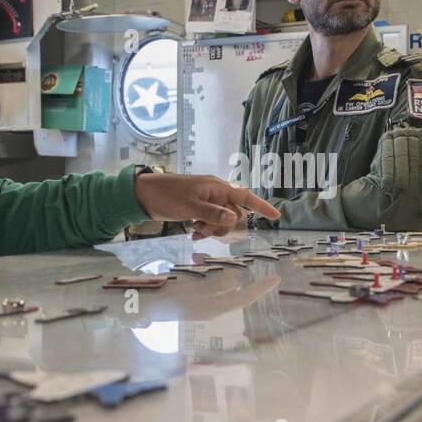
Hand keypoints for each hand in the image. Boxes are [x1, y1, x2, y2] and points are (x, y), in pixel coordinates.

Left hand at [133, 172, 280, 239]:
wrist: (144, 195)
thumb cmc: (166, 195)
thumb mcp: (189, 205)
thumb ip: (212, 212)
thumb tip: (234, 217)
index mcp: (217, 187)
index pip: (245, 196)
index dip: (261, 206)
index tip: (276, 216)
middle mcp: (216, 194)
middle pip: (234, 215)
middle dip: (222, 226)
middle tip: (202, 228)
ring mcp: (208, 203)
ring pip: (223, 221)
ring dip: (212, 230)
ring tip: (195, 230)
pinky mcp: (199, 211)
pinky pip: (211, 223)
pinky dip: (205, 230)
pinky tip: (193, 234)